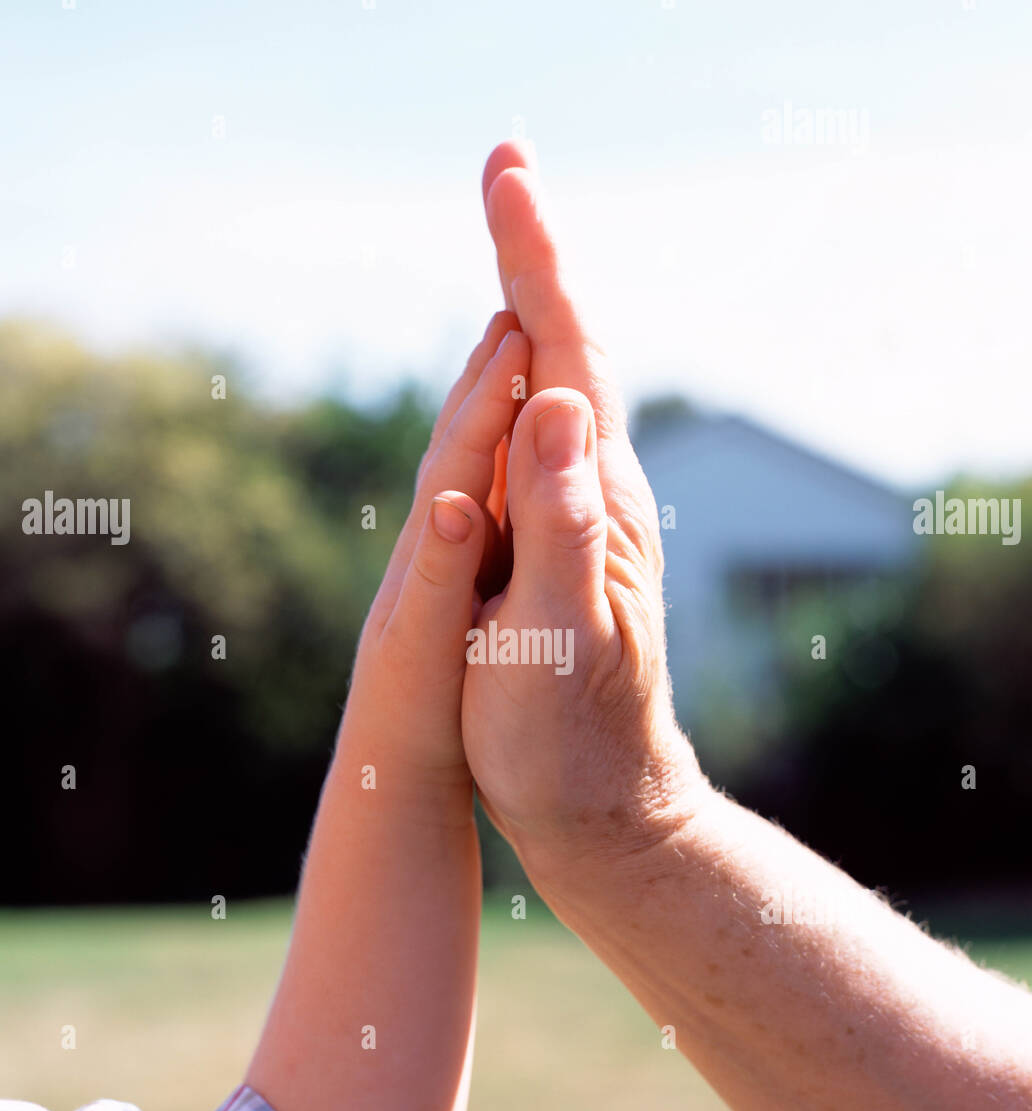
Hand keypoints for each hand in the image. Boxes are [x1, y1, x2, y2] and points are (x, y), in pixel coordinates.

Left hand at [341, 311, 528, 808]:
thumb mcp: (428, 654)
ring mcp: (445, 558)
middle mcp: (431, 543)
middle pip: (458, 441)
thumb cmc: (413, 720)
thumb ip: (442, 580)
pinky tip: (514, 446)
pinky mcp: (461, 580)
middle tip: (519, 296)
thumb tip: (458, 503)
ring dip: (490, 401)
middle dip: (488, 372)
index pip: (461, 458)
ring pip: (468, 463)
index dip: (491, 393)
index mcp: (431, 554)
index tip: (520, 323)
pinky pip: (485, 497)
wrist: (389, 771)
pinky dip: (501, 453)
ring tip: (512, 346)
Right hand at [461, 145, 705, 876]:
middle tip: (508, 171)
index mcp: (593, 502)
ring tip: (515, 242)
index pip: (567, 354)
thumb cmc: (569, 741)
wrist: (606, 811)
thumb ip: (560, 521)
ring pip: (556, 393)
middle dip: (533, 257)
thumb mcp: (556, 637)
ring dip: (535, 309)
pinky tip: (516, 380)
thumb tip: (555, 398)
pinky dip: (522, 384)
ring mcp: (585, 521)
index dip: (534, 260)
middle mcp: (598, 496)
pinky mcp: (566, 552)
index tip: (506, 174)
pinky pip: (541, 444)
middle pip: (566, 351)